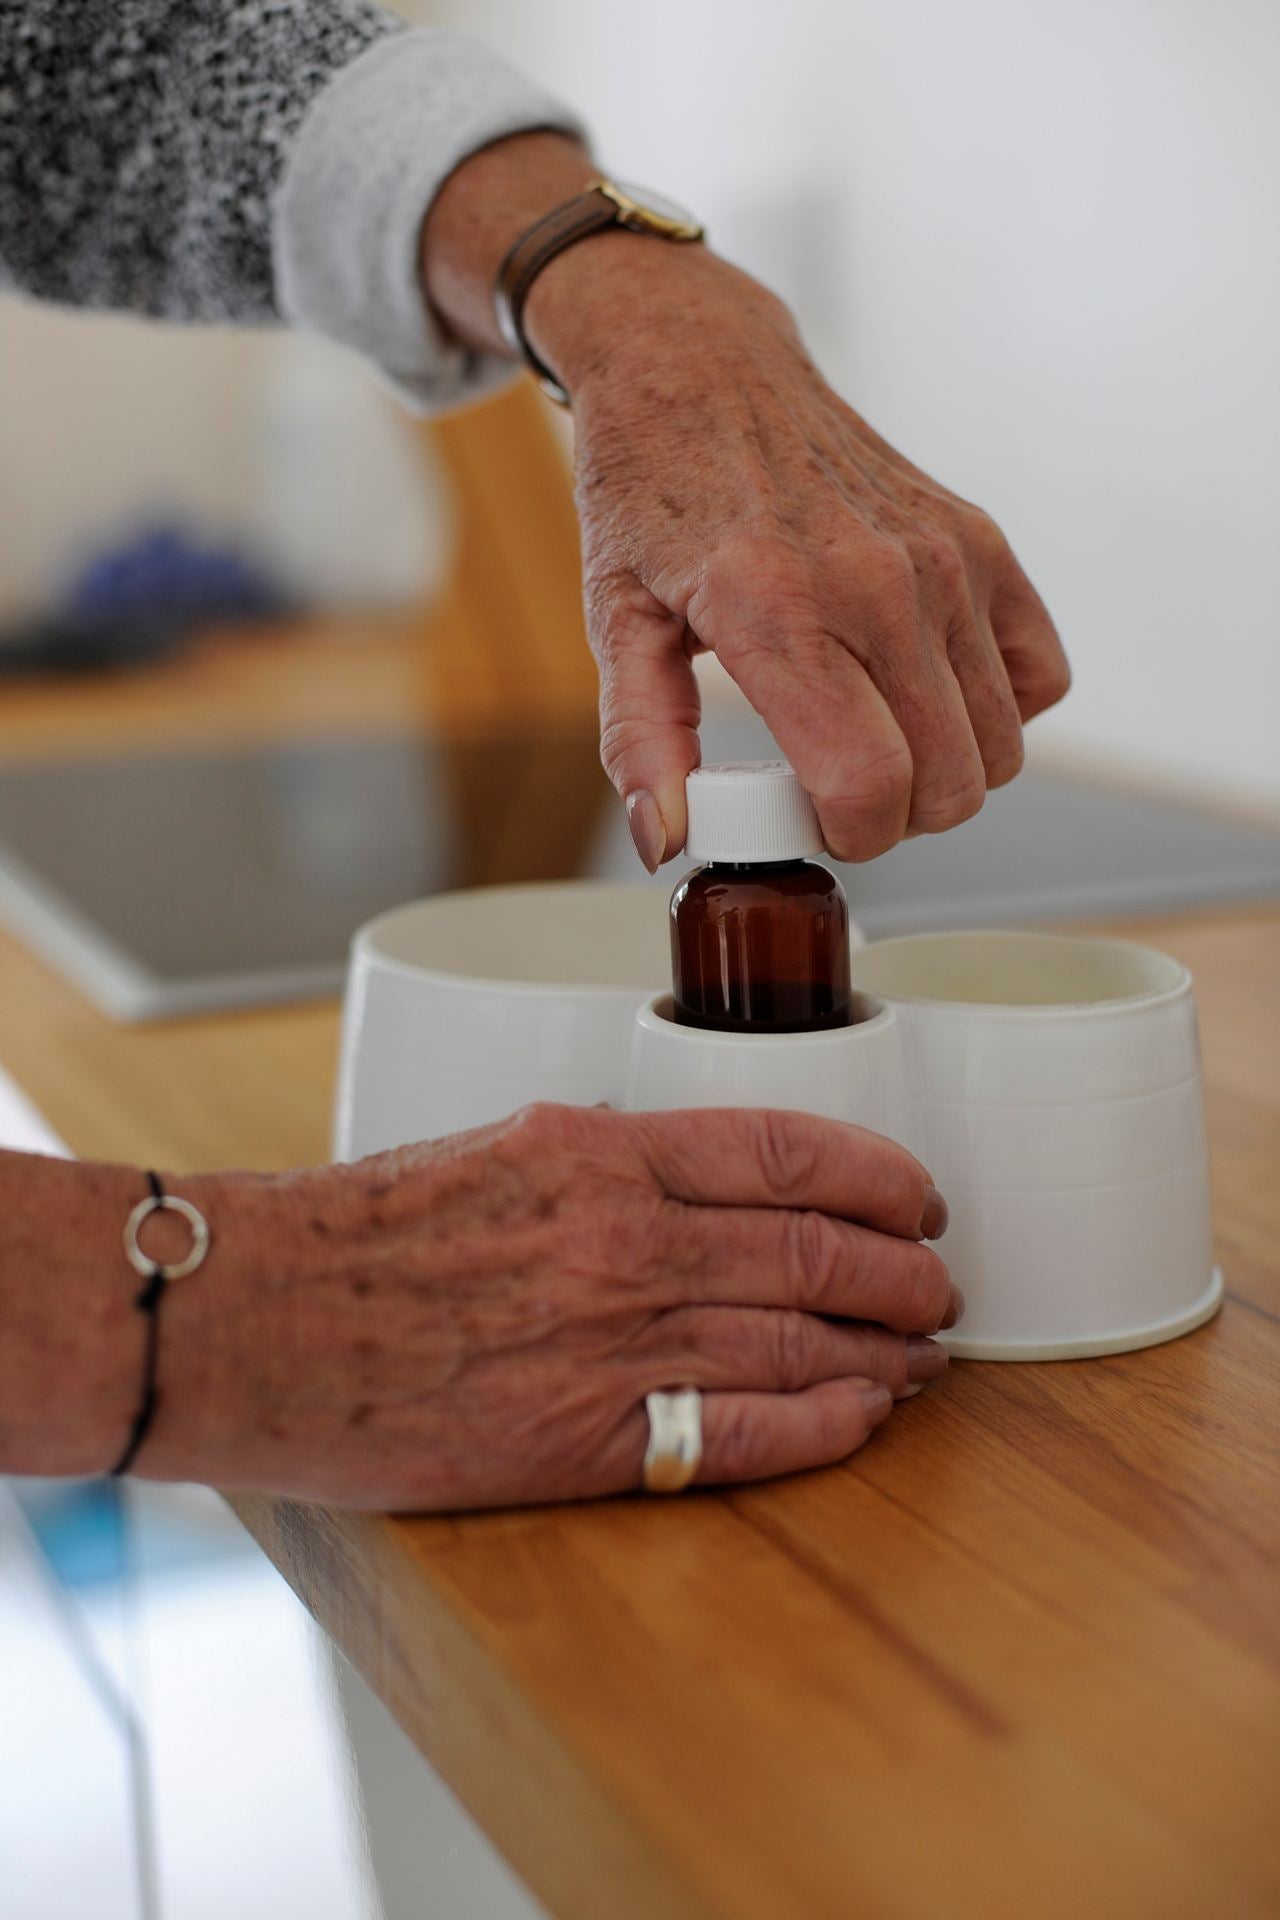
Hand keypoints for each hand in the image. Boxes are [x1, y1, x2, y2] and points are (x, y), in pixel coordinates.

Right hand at [154, 1105, 955, 1509]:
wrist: (261, 1322)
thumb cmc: (359, 1233)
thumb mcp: (496, 1147)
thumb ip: (605, 1160)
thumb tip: (693, 1181)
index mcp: (601, 1151)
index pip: (787, 1149)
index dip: (881, 1175)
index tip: (918, 1196)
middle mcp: (626, 1241)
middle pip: (820, 1253)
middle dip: (905, 1272)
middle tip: (939, 1285)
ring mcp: (615, 1343)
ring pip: (802, 1342)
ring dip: (885, 1353)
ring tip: (924, 1356)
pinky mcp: (589, 1439)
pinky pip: (744, 1434)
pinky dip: (823, 1426)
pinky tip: (863, 1417)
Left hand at [531, 242, 1070, 866]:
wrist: (701, 365)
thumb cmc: (651, 488)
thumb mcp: (616, 617)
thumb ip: (641, 741)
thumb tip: (670, 842)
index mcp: (777, 607)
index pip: (868, 782)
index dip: (846, 836)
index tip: (806, 823)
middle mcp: (878, 582)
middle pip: (946, 781)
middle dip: (893, 820)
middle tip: (834, 789)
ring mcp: (945, 558)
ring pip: (998, 745)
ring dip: (944, 775)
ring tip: (875, 743)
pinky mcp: (981, 540)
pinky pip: (1039, 675)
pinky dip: (995, 709)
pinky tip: (924, 692)